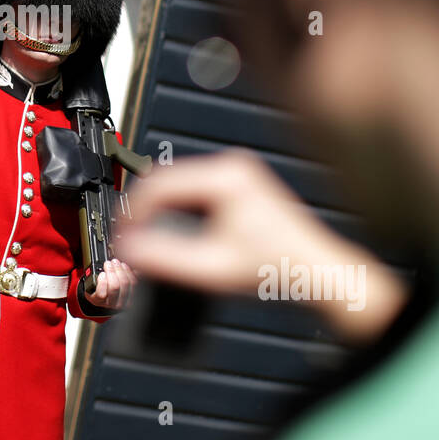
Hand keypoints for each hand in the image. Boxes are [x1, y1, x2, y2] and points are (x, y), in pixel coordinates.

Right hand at [83, 259, 135, 310]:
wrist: (108, 294)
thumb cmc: (98, 287)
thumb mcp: (90, 283)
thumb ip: (93, 276)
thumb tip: (103, 267)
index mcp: (98, 300)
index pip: (101, 294)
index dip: (102, 282)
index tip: (102, 273)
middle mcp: (112, 303)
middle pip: (115, 286)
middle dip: (112, 271)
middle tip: (109, 263)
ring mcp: (124, 301)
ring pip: (126, 283)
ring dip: (121, 270)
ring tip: (117, 263)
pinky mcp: (134, 295)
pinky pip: (135, 282)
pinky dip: (131, 273)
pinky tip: (126, 267)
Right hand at [117, 149, 407, 343]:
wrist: (315, 272)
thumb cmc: (279, 267)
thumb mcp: (213, 268)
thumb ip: (165, 259)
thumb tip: (129, 248)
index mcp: (226, 176)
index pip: (160, 184)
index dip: (134, 212)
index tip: (123, 237)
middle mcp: (231, 167)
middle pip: (166, 181)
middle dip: (143, 211)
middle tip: (129, 240)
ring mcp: (236, 173)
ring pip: (178, 185)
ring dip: (160, 211)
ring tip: (148, 239)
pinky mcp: (238, 185)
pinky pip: (194, 191)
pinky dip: (178, 211)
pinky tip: (173, 233)